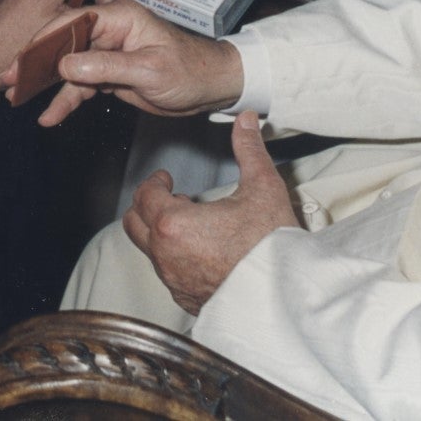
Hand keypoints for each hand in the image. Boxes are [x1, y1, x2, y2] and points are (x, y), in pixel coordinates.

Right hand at [31, 0, 244, 127]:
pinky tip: (50, 115)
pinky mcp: (109, 73)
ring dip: (48, 85)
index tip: (23, 57)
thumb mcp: (149, 70)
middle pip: (64, 42)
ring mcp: (108, 52)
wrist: (210, 87)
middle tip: (12, 79)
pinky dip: (66, 100)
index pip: (73, 22)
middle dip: (38, 62)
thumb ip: (107, 66)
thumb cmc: (190, 70)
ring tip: (21, 99)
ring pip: (69, 67)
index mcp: (120, 17)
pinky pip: (82, 85)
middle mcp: (110, 30)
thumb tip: (67, 65)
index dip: (44, 39)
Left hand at [123, 112, 297, 315]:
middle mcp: (166, 256)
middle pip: (134, 224)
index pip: (144, 196)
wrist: (286, 297)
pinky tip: (204, 252)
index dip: (154, 182)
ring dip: (163, 234)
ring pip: (151, 252)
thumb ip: (248, 149)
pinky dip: (176, 259)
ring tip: (194, 224)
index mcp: (174, 225)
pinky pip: (169, 276)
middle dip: (148, 207)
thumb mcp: (262, 187)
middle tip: (171, 199)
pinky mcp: (186, 300)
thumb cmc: (272, 246)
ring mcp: (174, 282)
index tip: (165, 179)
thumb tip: (246, 121)